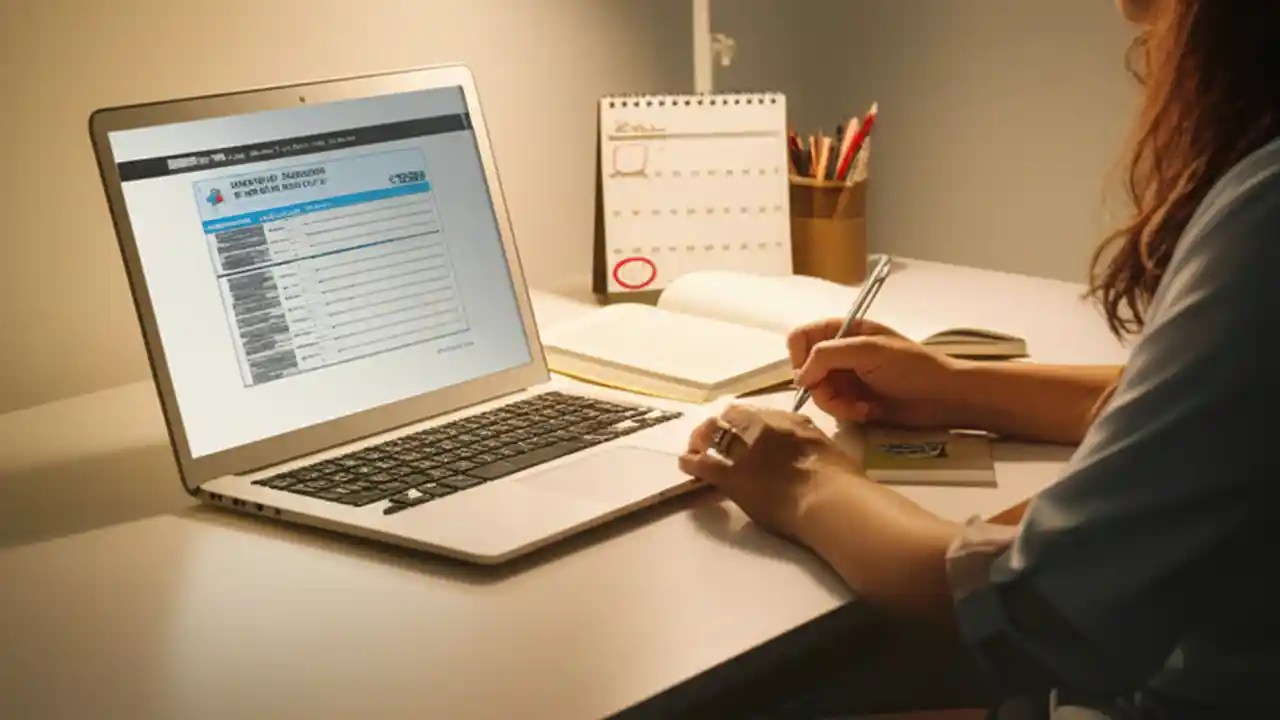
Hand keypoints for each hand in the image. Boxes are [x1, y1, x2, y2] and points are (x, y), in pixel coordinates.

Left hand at [678, 404, 860, 539]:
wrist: (828, 501)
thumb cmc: (840, 480)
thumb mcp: (825, 447)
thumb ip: (805, 440)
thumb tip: (797, 443)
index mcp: (790, 420)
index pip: (758, 412)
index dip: (744, 419)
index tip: (741, 426)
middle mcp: (763, 428)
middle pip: (732, 417)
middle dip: (721, 424)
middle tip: (712, 434)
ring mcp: (744, 450)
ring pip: (713, 434)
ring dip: (702, 439)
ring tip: (695, 447)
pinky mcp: (732, 476)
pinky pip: (702, 463)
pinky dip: (691, 461)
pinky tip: (686, 463)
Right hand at [788, 318, 963, 427]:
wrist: (943, 397)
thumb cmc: (912, 366)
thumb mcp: (869, 351)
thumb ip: (829, 355)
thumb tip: (800, 376)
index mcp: (844, 330)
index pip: (801, 337)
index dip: (799, 357)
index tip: (810, 376)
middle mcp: (841, 352)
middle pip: (805, 370)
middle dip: (820, 387)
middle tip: (839, 396)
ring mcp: (847, 377)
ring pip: (818, 392)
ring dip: (836, 403)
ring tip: (861, 407)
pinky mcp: (854, 400)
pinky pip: (834, 408)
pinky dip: (847, 412)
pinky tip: (868, 411)